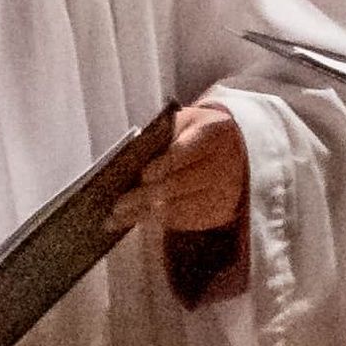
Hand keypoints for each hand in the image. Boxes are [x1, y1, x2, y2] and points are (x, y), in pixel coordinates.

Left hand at [130, 109, 254, 247]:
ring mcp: (227, 191)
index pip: (187, 151)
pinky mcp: (222, 212)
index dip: (165, 164)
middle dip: (146, 196)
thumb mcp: (179, 124)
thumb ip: (159, 138)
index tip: (143, 175)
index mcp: (216, 132)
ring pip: (181, 207)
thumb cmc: (191, 133)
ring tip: (120, 217)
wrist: (226, 148)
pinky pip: (187, 220)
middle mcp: (227, 163)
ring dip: (147, 214)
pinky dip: (161, 221)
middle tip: (119, 205)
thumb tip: (127, 164)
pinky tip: (140, 218)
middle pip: (181, 184)